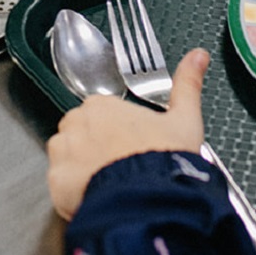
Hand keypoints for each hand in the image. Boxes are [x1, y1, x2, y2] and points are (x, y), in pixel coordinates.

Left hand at [46, 48, 209, 220]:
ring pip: (67, 160)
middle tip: (120, 168)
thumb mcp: (185, 118)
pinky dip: (75, 193)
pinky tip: (98, 197)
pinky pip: (61, 186)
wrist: (150, 198)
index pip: (100, 116)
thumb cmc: (164, 159)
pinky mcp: (57, 182)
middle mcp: (77, 124)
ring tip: (109, 185)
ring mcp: (64, 153)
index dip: (115, 134)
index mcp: (102, 106)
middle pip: (80, 135)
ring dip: (82, 170)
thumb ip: (188, 84)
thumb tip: (199, 56)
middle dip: (95, 150)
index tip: (128, 147)